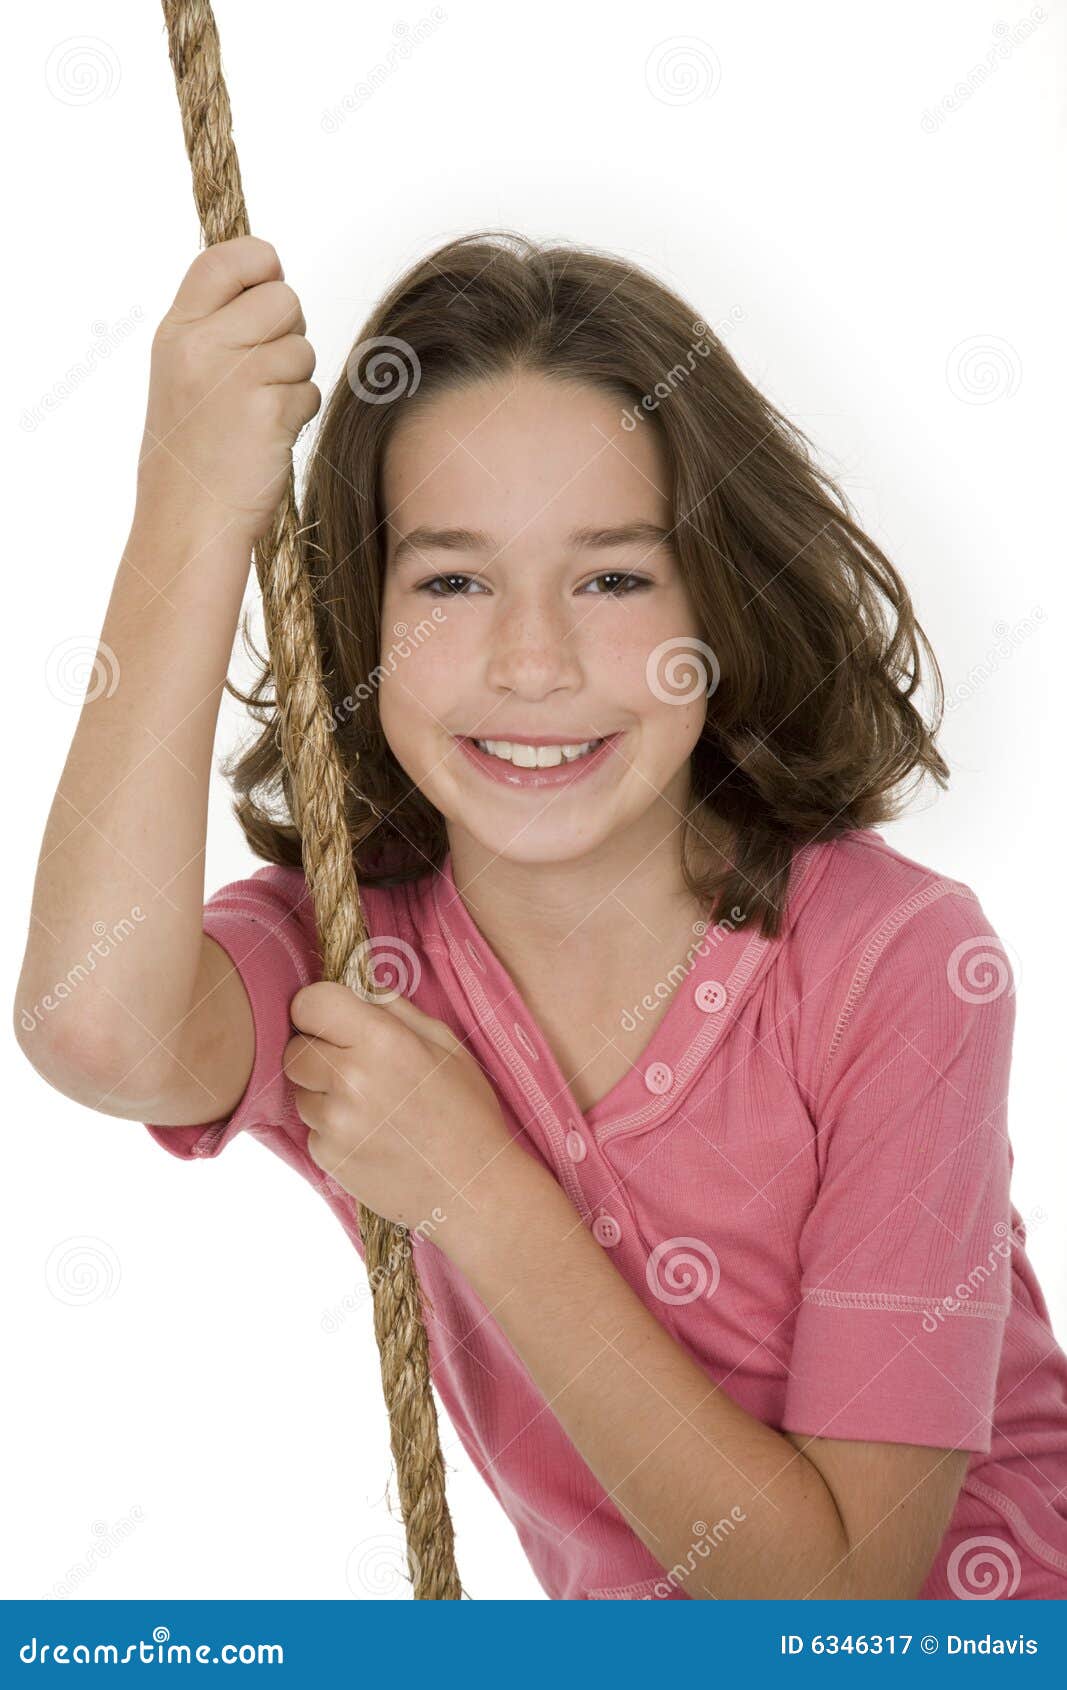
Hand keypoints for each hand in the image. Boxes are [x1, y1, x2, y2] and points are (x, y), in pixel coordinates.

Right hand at [139, 234, 319, 542]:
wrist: (187, 521)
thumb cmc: (191, 455)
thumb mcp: (181, 376)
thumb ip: (216, 329)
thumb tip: (271, 287)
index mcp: (177, 331)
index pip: (226, 258)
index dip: (262, 265)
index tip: (267, 289)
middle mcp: (203, 345)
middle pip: (282, 298)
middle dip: (289, 331)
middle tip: (267, 371)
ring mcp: (236, 376)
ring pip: (302, 347)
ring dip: (294, 379)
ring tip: (259, 413)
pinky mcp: (268, 410)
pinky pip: (309, 390)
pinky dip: (298, 413)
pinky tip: (268, 437)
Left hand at [283, 980, 518, 1250]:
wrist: (472, 1189)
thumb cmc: (467, 1112)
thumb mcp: (445, 1044)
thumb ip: (394, 1009)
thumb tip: (358, 986)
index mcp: (381, 1039)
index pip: (309, 1002)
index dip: (319, 1010)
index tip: (335, 1023)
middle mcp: (349, 1077)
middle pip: (294, 1048)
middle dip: (317, 1051)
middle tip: (355, 1066)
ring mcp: (334, 1121)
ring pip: (300, 1090)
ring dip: (323, 1092)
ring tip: (371, 1107)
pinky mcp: (326, 1156)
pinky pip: (311, 1128)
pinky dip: (332, 1128)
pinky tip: (371, 1135)